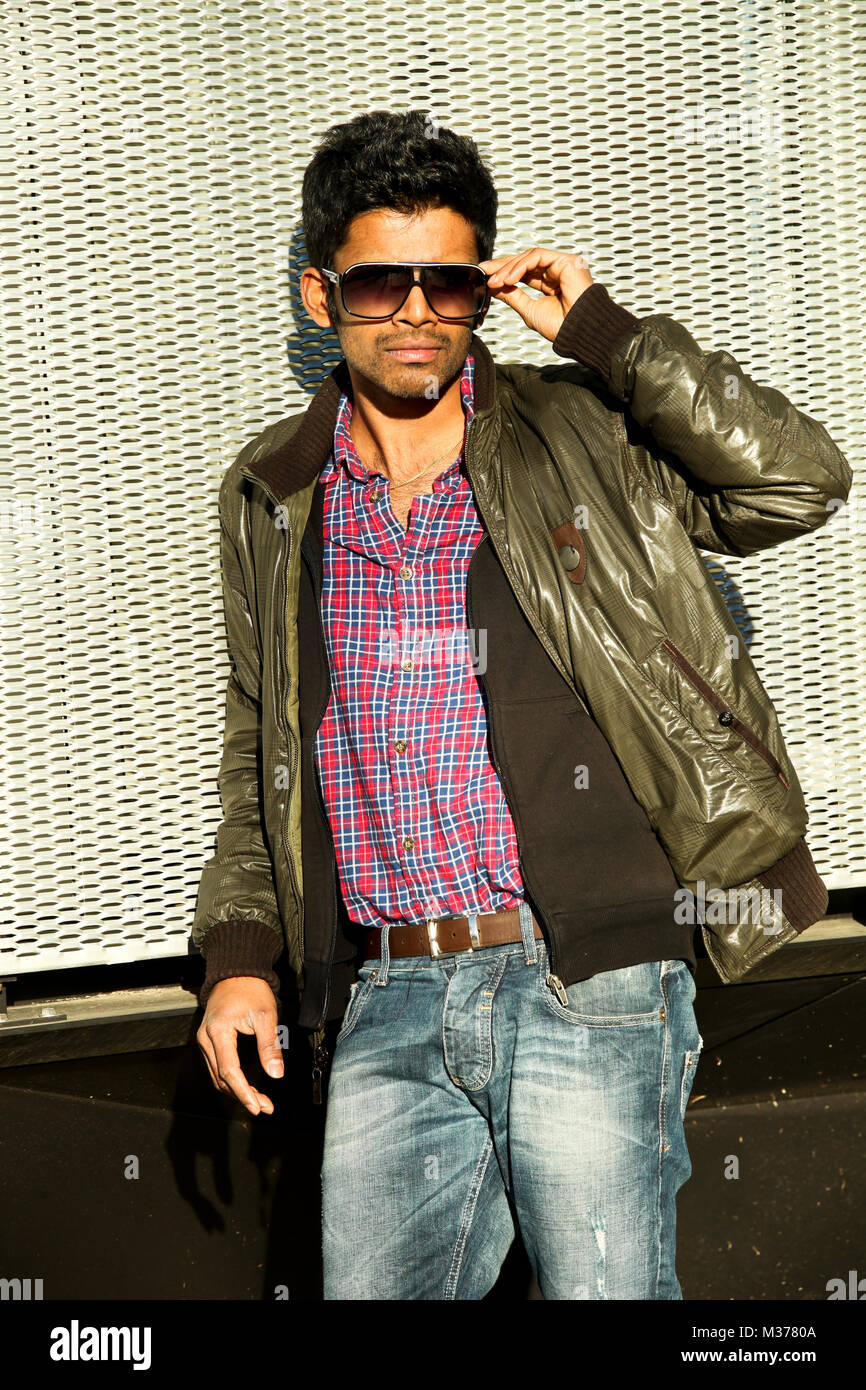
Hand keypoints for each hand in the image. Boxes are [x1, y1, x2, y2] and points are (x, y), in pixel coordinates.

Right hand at [196, 977, 283, 1114]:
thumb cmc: (250, 990)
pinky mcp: (209, 1041)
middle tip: (264, 1107)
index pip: (228, 1070)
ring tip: (260, 1101)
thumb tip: (276, 1073)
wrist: (237, 973)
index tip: (257, 1106)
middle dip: (242, 1095)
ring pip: (218, 1075)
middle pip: (221, 1077)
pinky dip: (232, 1080)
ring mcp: (205, 1040)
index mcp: (217, 1031)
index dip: (243, 1091)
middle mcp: (205, 1038)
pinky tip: (247, 1087)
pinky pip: (218, 1067)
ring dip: (237, 1091)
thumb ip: (269, 1045)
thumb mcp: (265, 1015)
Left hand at [478, 248, 593, 341]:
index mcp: (551, 283)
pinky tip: (509, 279)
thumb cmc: (560, 327)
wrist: (577, 333)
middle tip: (485, 271)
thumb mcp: (529, 310)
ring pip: (530, 257)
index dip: (505, 272)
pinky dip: (521, 266)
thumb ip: (513, 296)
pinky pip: (538, 256)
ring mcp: (563, 264)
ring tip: (495, 280)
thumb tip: (496, 287)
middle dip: (503, 266)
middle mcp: (558, 271)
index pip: (525, 272)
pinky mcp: (567, 261)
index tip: (487, 276)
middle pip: (525, 261)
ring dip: (509, 267)